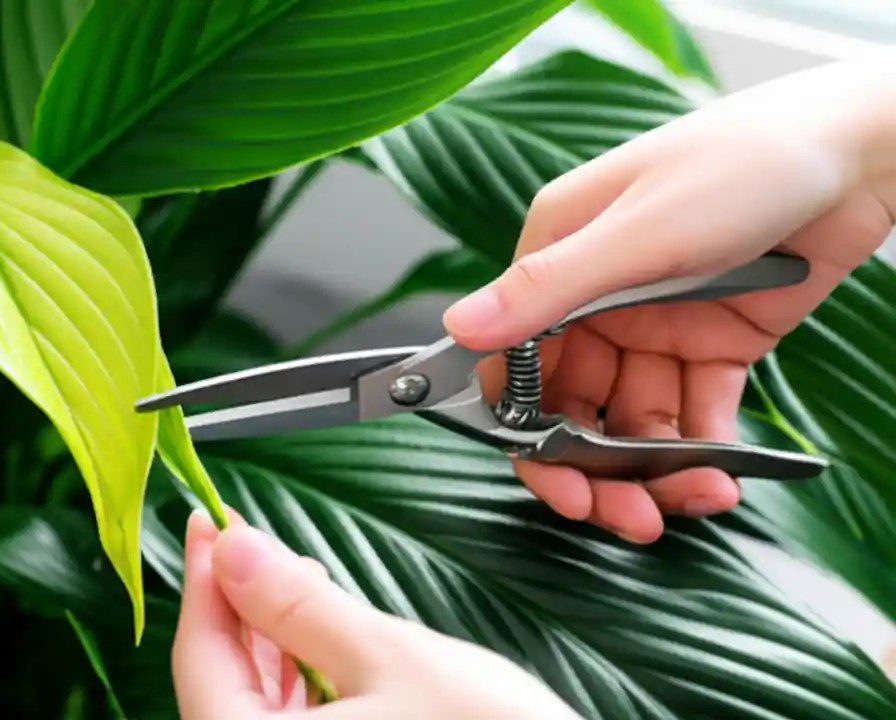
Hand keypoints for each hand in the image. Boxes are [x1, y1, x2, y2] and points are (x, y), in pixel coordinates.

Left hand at [172, 511, 578, 718]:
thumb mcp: (388, 657)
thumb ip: (298, 605)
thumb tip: (235, 550)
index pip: (199, 656)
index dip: (202, 580)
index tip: (208, 522)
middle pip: (220, 680)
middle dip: (236, 603)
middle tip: (246, 537)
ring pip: (255, 701)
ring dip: (268, 636)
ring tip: (293, 577)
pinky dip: (300, 674)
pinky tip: (319, 636)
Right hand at [443, 52, 895, 542]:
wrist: (860, 153)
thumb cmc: (745, 161)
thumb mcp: (642, 229)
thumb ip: (549, 288)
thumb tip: (460, 328)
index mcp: (560, 257)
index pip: (517, 364)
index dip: (526, 429)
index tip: (556, 483)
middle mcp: (598, 298)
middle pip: (572, 407)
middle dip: (592, 469)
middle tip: (621, 516)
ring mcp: (655, 325)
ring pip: (632, 422)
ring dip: (653, 470)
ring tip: (692, 498)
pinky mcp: (712, 344)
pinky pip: (694, 415)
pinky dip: (704, 453)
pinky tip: (721, 477)